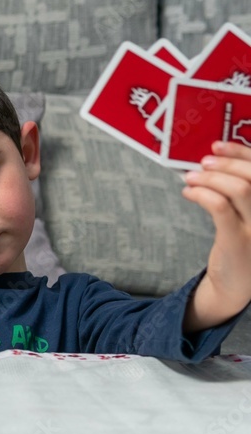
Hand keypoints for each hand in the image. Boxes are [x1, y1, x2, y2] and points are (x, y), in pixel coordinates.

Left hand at [181, 141, 250, 331]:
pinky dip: (201, 193)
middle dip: (226, 163)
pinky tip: (189, 193)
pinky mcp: (239, 241)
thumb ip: (242, 191)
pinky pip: (220, 207)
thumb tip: (217, 158)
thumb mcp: (249, 216)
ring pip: (239, 189)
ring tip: (190, 178)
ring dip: (210, 178)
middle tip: (202, 163)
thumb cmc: (242, 243)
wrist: (237, 287)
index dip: (243, 153)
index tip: (218, 146)